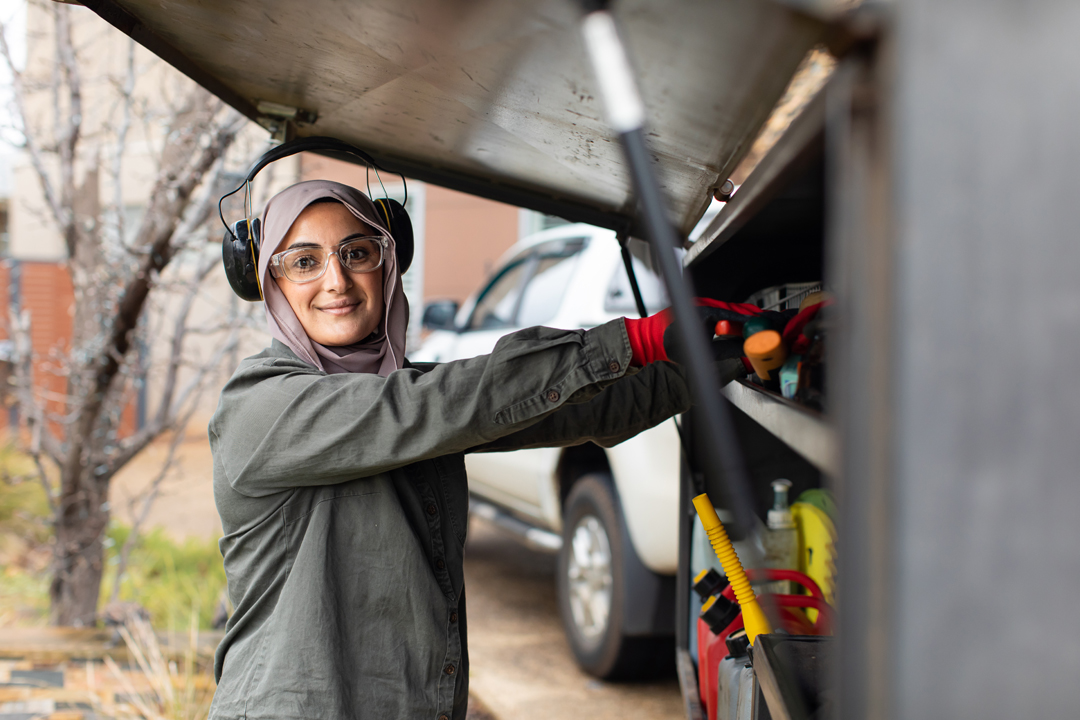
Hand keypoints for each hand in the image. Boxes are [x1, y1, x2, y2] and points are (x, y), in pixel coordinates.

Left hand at [623, 299, 790, 365]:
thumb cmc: (668, 346)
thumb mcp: (702, 352)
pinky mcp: (704, 313)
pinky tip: (750, 328)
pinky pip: (727, 315)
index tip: (773, 326)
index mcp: (707, 311)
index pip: (740, 315)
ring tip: (770, 327)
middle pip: (741, 311)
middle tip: (779, 326)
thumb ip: (727, 351)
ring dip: (752, 320)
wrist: (648, 340)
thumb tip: (749, 353)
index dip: (759, 321)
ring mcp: (706, 307)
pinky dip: (741, 321)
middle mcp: (708, 305)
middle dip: (760, 319)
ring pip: (735, 312)